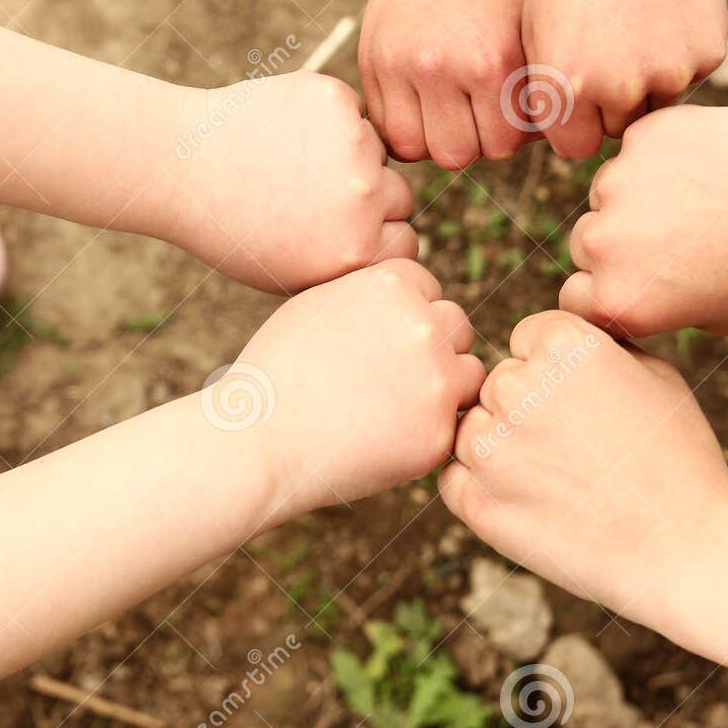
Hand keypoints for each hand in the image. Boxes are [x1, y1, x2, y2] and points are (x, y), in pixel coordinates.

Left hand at [165, 70, 416, 291]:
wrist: (179, 168)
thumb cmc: (234, 228)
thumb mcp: (295, 274)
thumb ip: (353, 266)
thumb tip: (401, 251)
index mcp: (357, 251)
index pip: (405, 240)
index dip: (373, 236)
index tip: (336, 231)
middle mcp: (363, 198)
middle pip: (399, 196)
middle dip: (367, 197)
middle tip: (309, 196)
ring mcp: (352, 144)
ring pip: (377, 149)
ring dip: (348, 154)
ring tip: (289, 164)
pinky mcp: (334, 99)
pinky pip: (351, 110)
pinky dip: (325, 117)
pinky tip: (282, 133)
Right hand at [209, 259, 484, 522]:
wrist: (258, 441)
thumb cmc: (276, 373)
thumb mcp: (317, 306)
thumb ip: (370, 297)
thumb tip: (409, 299)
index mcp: (391, 286)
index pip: (428, 290)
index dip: (406, 317)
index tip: (378, 343)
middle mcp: (422, 325)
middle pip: (455, 326)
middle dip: (431, 348)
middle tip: (388, 378)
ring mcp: (436, 379)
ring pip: (469, 374)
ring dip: (443, 387)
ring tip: (393, 406)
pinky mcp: (439, 431)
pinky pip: (453, 424)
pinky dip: (430, 431)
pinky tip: (387, 437)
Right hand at [360, 0, 530, 167]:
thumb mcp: (527, 35)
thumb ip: (523, 95)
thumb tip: (513, 149)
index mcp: (493, 61)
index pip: (502, 145)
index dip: (509, 133)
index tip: (510, 111)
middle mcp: (443, 66)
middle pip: (456, 155)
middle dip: (472, 141)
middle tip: (477, 113)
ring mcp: (401, 64)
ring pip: (414, 148)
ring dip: (433, 138)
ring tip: (448, 111)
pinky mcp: (372, 59)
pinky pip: (384, 125)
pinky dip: (404, 124)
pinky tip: (422, 102)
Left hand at [440, 310, 727, 625]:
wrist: (685, 550)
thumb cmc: (679, 459)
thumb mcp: (655, 373)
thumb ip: (594, 344)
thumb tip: (555, 340)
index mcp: (561, 344)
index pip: (527, 339)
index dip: (557, 373)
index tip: (588, 406)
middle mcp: (516, 386)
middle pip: (498, 383)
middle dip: (528, 409)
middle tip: (578, 449)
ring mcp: (490, 446)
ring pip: (472, 429)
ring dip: (503, 447)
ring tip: (560, 479)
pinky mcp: (476, 501)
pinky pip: (454, 478)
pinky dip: (482, 488)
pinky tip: (532, 501)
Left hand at [522, 0, 727, 154]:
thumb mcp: (537, 36)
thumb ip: (549, 97)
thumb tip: (567, 149)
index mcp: (567, 86)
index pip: (577, 147)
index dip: (577, 123)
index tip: (578, 97)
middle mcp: (619, 87)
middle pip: (620, 129)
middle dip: (613, 104)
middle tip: (608, 54)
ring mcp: (669, 71)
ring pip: (658, 103)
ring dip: (649, 79)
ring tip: (634, 28)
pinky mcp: (707, 54)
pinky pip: (691, 74)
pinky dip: (681, 53)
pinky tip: (664, 14)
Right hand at [560, 105, 727, 335]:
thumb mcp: (716, 318)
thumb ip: (658, 304)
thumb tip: (627, 282)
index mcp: (621, 301)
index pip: (576, 300)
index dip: (609, 292)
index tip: (646, 283)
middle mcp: (606, 245)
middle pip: (586, 244)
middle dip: (620, 244)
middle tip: (683, 238)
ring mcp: (620, 183)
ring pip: (608, 191)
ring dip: (637, 195)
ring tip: (706, 198)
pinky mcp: (645, 136)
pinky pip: (638, 148)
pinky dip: (664, 154)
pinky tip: (714, 164)